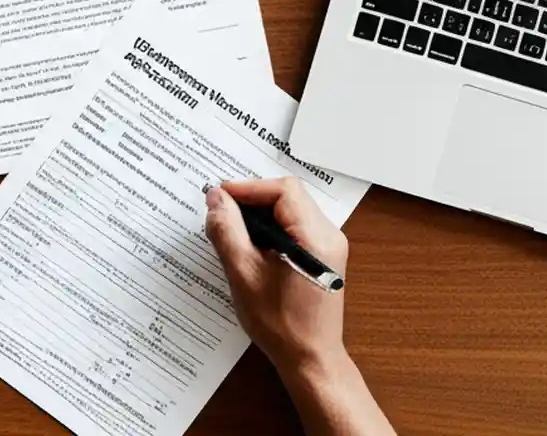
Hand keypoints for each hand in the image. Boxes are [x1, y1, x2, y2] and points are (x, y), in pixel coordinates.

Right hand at [205, 178, 348, 372]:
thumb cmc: (279, 323)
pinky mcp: (324, 257)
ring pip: (292, 210)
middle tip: (221, 212)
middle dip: (252, 200)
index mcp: (316, 237)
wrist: (310, 358)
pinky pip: (296, 227)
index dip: (248, 188)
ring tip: (231, 229)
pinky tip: (250, 244)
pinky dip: (272, 228)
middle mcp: (329, 235)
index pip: (283, 191)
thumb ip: (228, 231)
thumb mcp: (244, 274)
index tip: (219, 197)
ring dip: (261, 214)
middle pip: (289, 197)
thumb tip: (216, 198)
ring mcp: (330, 246)